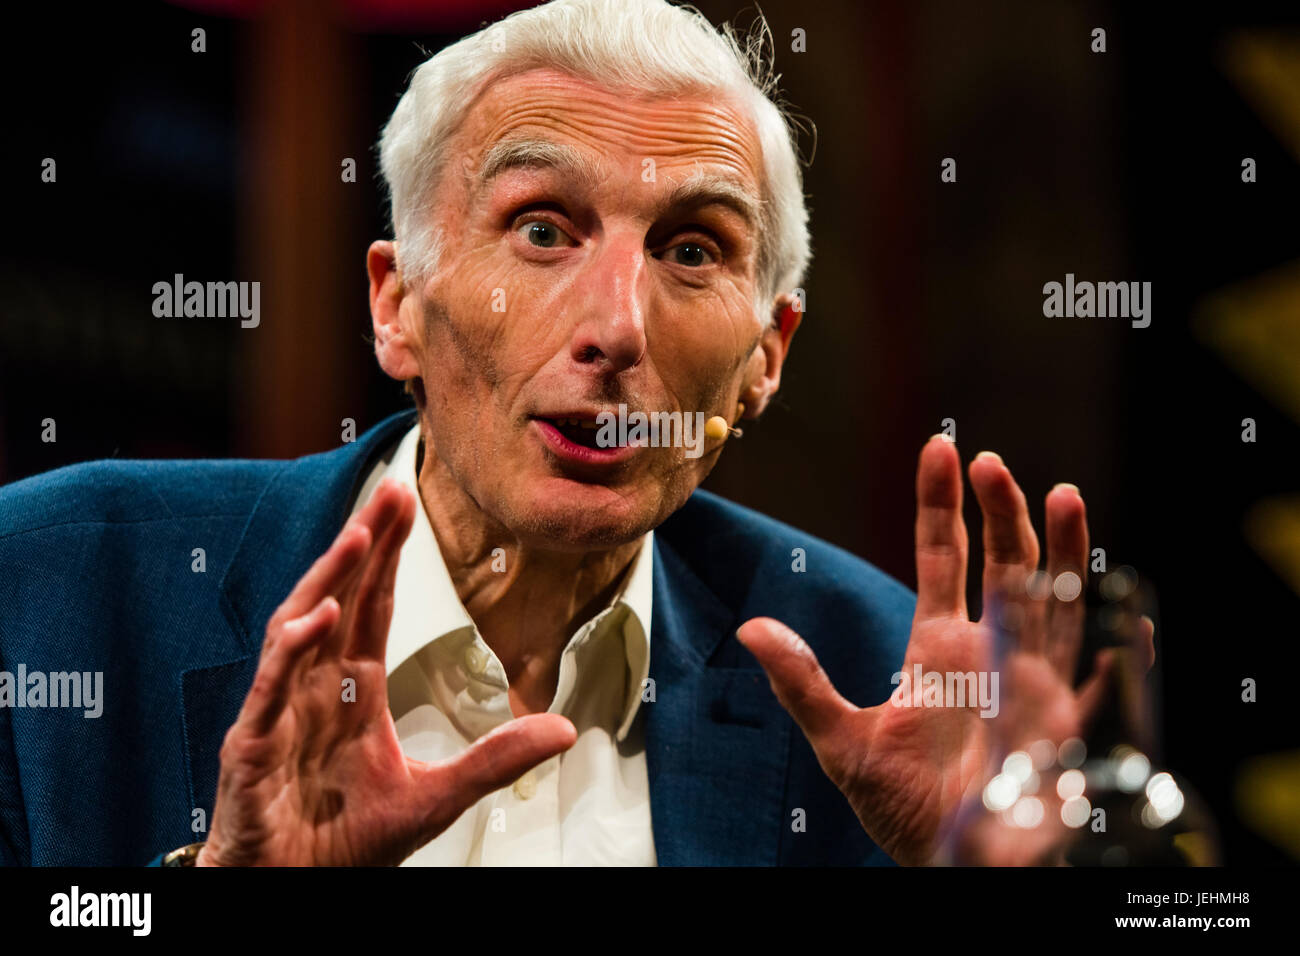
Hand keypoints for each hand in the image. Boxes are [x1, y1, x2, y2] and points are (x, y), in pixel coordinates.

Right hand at [198, 478, 575, 865]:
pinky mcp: (252, 746)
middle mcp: (316, 688)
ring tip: (361, 536)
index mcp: (354, 690)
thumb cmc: (346, 845)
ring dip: (329, 580)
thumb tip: (565, 729)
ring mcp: (280, 712)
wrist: (294, 895)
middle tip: (392, 489)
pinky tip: (320, 616)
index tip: (407, 503)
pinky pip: (270, 689)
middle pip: (340, 598)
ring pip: (299, 628)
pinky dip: (291, 652)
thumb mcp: (436, 797)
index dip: (388, 555)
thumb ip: (494, 759)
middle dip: (364, 544)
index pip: (373, 606)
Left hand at [737, 436, 1153, 864]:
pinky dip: (1117, 648)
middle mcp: (990, 653)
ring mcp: (1032, 684)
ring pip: (1052, 602)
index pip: (941, 558)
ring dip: (1057, 553)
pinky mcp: (1064, 728)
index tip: (939, 449)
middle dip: (997, 513)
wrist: (950, 861)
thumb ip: (802, 684)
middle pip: (1001, 566)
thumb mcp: (844, 743)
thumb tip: (752, 629)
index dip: (940, 505)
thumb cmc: (904, 805)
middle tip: (987, 462)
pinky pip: (1097, 682)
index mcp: (939, 647)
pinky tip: (1126, 610)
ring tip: (1059, 496)